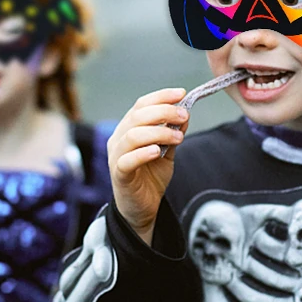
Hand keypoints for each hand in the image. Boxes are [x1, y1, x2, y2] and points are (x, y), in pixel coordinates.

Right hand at [107, 87, 188, 242]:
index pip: (141, 104)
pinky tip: (158, 151)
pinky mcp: (119, 174)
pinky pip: (127, 160)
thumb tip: (185, 113)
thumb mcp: (167, 151)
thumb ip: (173, 133)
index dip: (161, 97)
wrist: (142, 207)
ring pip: (133, 135)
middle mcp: (119, 138)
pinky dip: (143, 153)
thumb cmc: (150, 177)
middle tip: (184, 115)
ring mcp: (116, 156)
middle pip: (138, 116)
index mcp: (129, 128)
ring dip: (159, 132)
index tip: (181, 94)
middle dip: (164, 112)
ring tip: (179, 137)